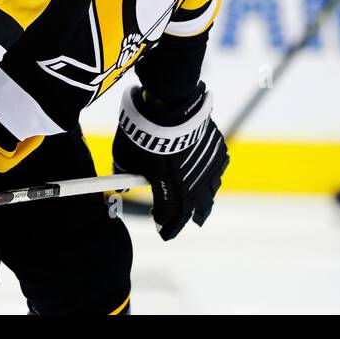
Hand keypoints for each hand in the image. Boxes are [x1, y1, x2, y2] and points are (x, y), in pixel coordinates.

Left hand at [112, 84, 227, 240]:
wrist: (168, 107)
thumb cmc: (143, 133)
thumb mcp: (125, 156)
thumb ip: (124, 172)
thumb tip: (122, 183)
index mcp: (171, 192)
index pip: (170, 219)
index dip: (166, 227)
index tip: (162, 231)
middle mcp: (193, 185)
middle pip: (196, 210)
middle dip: (191, 218)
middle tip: (189, 222)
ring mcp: (208, 168)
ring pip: (211, 190)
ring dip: (205, 198)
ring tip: (202, 205)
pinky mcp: (217, 150)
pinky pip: (217, 167)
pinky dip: (212, 173)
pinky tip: (208, 173)